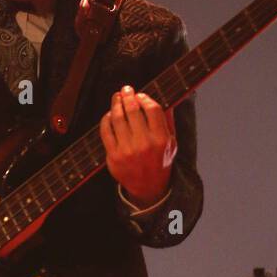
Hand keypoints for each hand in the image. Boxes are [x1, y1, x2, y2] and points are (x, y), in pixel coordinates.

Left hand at [100, 85, 176, 208]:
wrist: (148, 187)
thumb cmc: (160, 161)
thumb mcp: (171, 142)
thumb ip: (168, 120)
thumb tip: (166, 98)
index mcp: (161, 139)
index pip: (152, 109)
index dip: (144, 98)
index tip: (140, 94)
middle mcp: (144, 144)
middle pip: (132, 111)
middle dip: (128, 96)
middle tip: (126, 90)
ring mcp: (127, 150)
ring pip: (117, 118)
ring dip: (115, 104)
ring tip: (117, 98)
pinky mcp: (113, 156)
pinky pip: (106, 131)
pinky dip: (106, 119)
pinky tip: (109, 115)